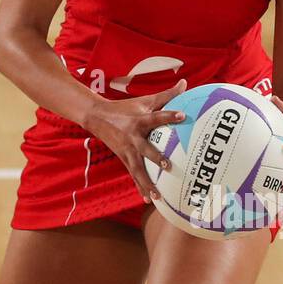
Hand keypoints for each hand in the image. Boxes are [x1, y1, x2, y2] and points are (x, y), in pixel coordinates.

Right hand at [88, 78, 188, 203]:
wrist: (97, 117)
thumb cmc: (126, 108)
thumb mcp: (145, 100)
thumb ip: (167, 95)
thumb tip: (186, 83)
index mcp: (140, 120)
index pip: (157, 117)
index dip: (169, 115)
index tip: (182, 115)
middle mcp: (133, 137)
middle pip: (145, 149)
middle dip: (156, 158)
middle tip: (169, 166)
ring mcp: (127, 151)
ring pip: (138, 169)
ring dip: (147, 183)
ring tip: (158, 195)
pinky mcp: (124, 159)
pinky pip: (134, 175)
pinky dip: (141, 188)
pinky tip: (150, 200)